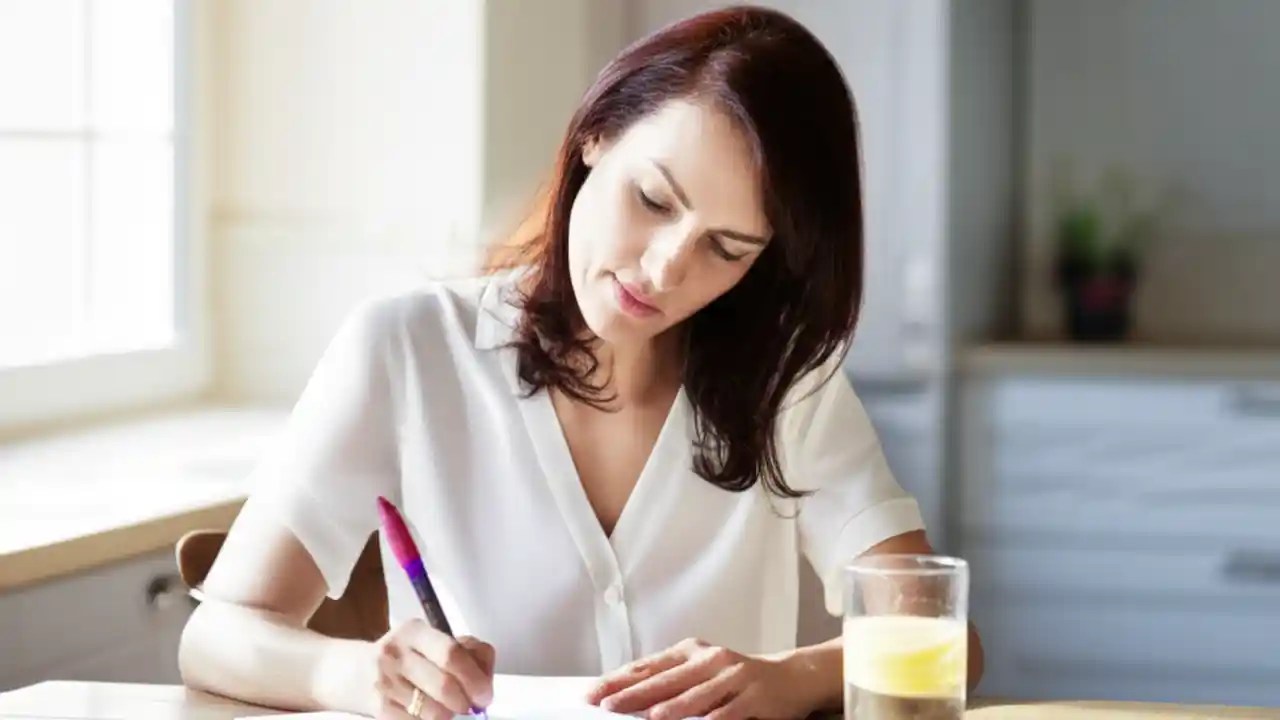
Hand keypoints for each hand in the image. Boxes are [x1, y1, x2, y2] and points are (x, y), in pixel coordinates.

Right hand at [371, 619, 495, 718]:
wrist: (353, 670)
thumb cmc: (407, 656)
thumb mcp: (431, 641)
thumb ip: (467, 650)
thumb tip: (486, 677)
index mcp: (415, 632)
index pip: (451, 653)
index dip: (475, 677)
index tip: (485, 693)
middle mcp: (396, 655)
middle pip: (444, 686)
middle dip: (466, 701)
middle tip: (471, 706)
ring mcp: (385, 683)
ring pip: (433, 712)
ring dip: (449, 715)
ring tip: (449, 709)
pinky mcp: (379, 709)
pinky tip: (430, 714)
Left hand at [586, 638, 817, 719]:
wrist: (791, 677)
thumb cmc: (737, 678)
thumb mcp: (702, 671)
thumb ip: (670, 681)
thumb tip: (628, 696)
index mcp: (691, 652)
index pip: (648, 666)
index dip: (620, 679)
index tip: (594, 691)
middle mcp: (711, 660)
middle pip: (666, 680)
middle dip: (634, 694)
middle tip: (608, 705)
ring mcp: (734, 677)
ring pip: (697, 695)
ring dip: (672, 707)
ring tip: (650, 716)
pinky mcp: (755, 696)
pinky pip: (730, 712)